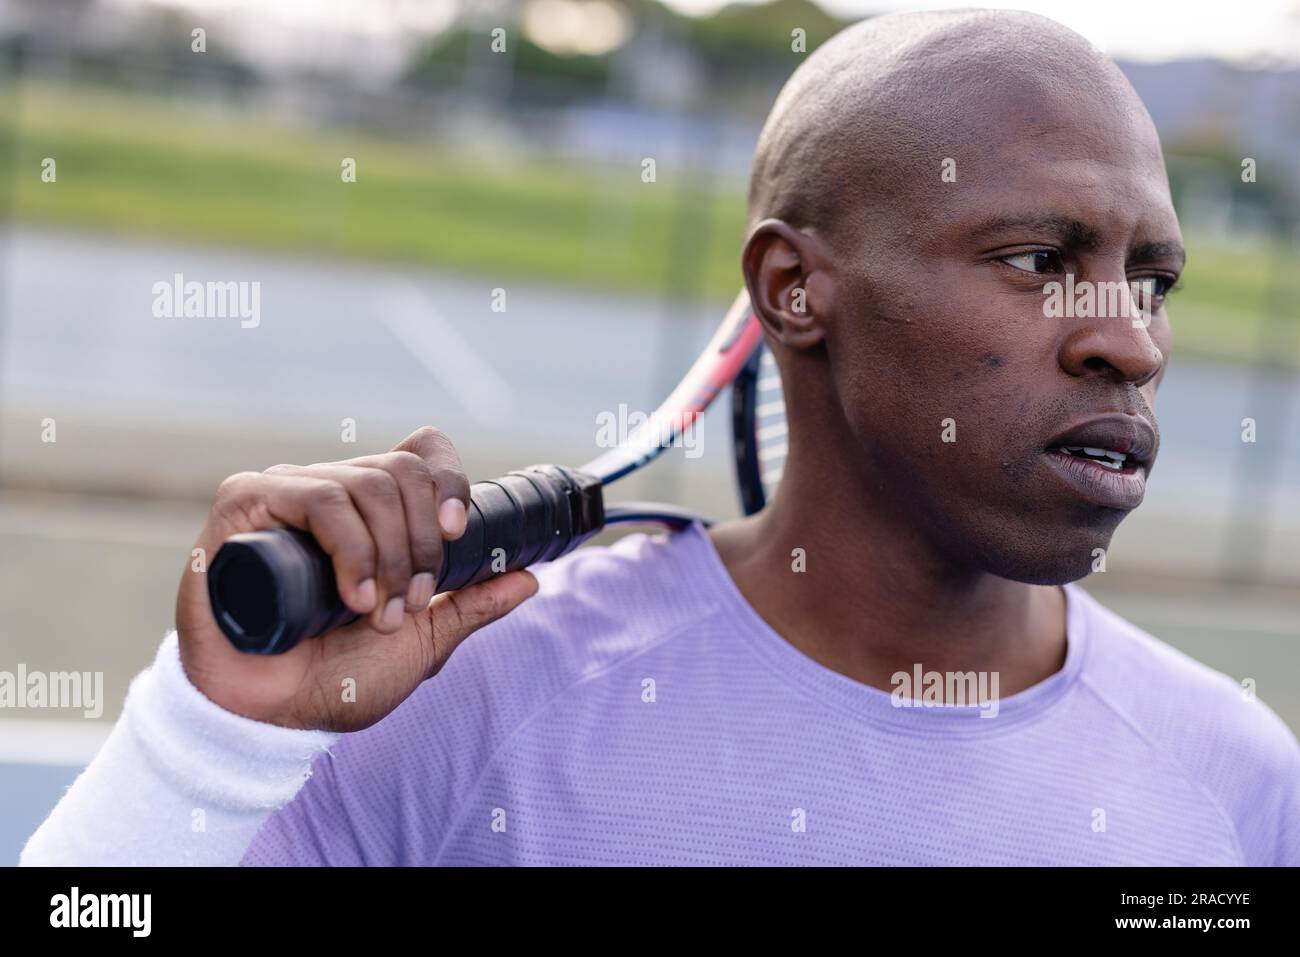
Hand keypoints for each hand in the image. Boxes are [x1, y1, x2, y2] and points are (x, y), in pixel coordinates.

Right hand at [174, 427, 536, 730]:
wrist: (267, 718)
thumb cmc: (335, 679)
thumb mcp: (423, 641)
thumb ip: (471, 605)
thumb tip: (529, 578)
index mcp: (372, 512)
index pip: (420, 454)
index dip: (449, 480)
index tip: (459, 534)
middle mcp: (331, 490)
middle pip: (403, 470)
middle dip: (423, 543)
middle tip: (410, 604)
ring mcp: (286, 491)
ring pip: (368, 484)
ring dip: (388, 555)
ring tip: (375, 613)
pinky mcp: (245, 503)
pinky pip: (318, 498)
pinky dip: (350, 547)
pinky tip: (350, 596)